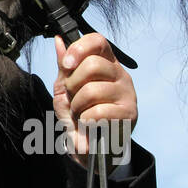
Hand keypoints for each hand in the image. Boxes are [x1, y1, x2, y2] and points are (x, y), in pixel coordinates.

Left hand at [51, 34, 137, 168]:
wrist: (88, 147)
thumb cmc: (78, 115)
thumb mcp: (65, 89)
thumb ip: (64, 66)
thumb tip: (59, 40)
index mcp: (106, 63)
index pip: (97, 41)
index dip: (79, 49)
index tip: (66, 65)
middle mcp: (120, 75)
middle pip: (92, 65)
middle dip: (73, 85)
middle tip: (74, 98)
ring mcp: (127, 94)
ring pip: (92, 90)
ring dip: (78, 106)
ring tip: (82, 114)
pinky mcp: (129, 114)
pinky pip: (98, 112)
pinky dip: (86, 120)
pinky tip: (90, 124)